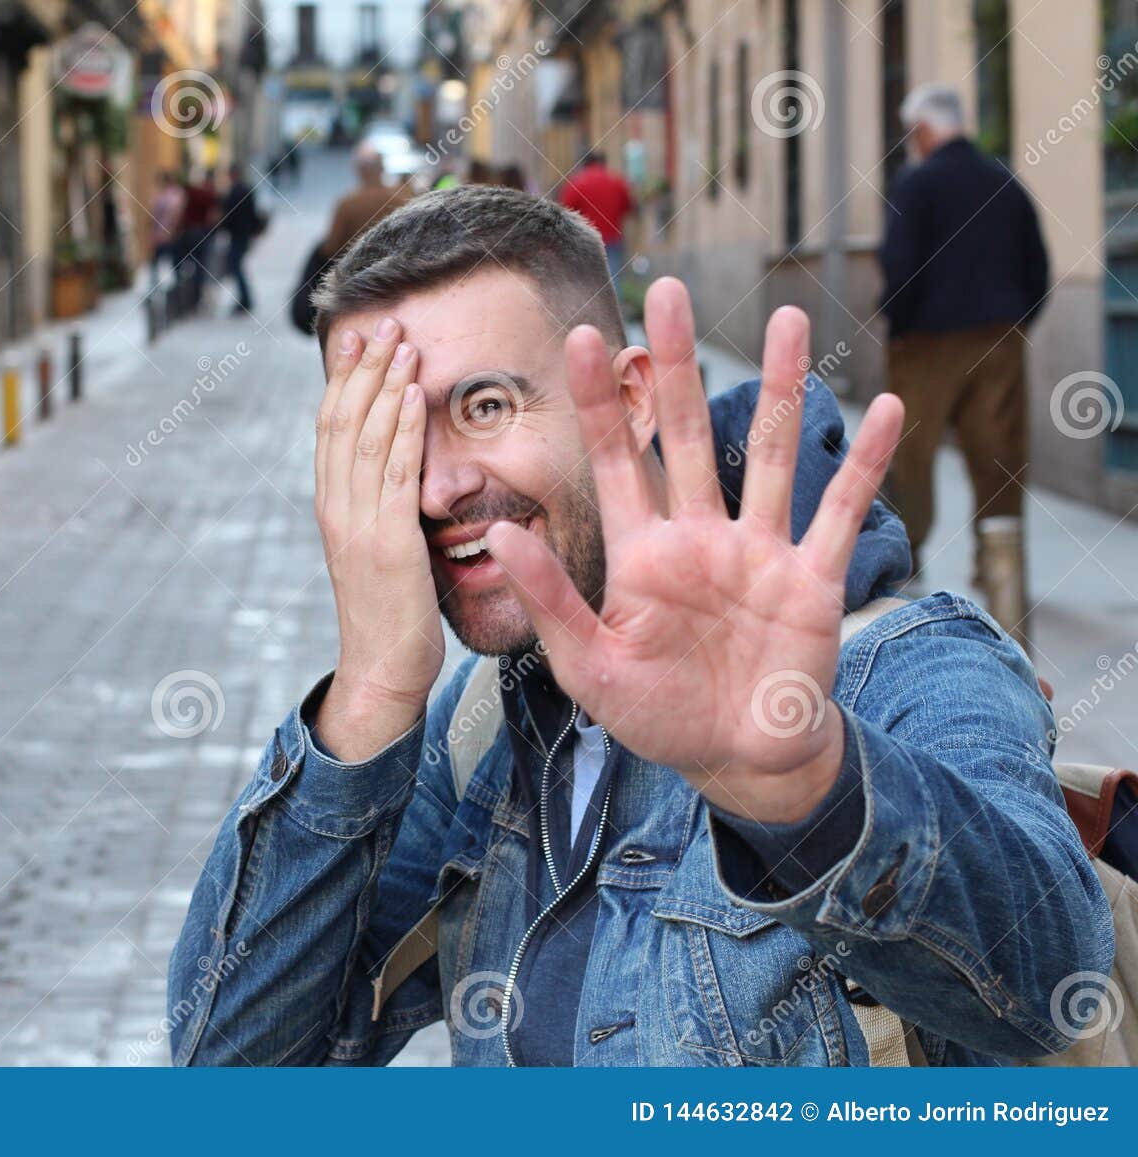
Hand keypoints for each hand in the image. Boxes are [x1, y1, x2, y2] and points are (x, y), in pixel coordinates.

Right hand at [313, 318, 444, 761]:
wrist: (382, 671)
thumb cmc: (391, 615)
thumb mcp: (380, 551)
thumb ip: (383, 509)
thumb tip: (402, 473)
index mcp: (332, 508)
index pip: (330, 429)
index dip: (343, 380)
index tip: (358, 339)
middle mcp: (336, 508)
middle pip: (341, 421)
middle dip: (361, 368)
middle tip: (382, 322)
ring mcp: (357, 523)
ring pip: (364, 437)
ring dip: (384, 384)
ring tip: (402, 340)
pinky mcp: (387, 542)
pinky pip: (393, 471)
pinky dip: (401, 427)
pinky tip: (413, 393)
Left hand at [486, 279, 903, 822]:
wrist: (737, 759)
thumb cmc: (656, 715)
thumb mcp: (588, 665)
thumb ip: (548, 598)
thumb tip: (494, 531)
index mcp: (640, 553)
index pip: (615, 459)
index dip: (597, 400)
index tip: (580, 336)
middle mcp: (699, 536)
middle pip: (688, 432)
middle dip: (677, 365)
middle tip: (671, 292)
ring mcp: (759, 552)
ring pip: (771, 453)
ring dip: (780, 388)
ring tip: (789, 319)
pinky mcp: (814, 580)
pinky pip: (842, 512)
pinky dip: (862, 463)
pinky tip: (884, 407)